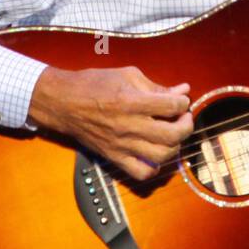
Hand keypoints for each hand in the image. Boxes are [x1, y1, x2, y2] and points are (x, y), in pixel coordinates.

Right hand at [27, 65, 193, 181]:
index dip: (183, 102)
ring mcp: (121, 144)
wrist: (62, 102)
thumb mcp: (127, 75)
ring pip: (162, 156)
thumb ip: (156, 86)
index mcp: (131, 101)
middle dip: (186, 125)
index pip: (172, 106)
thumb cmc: (94, 84)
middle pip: (172, 134)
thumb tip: (183, 90)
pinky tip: (155, 154)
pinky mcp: (114, 157)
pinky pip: (141, 173)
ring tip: (171, 134)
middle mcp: (128, 125)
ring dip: (175, 145)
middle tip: (182, 118)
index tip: (179, 100)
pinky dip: (155, 168)